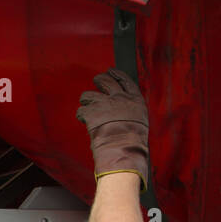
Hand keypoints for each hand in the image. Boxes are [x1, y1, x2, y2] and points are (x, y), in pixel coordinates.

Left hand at [76, 68, 148, 189]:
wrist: (123, 150)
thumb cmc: (133, 143)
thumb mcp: (138, 122)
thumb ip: (128, 111)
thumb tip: (120, 109)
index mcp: (134, 101)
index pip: (125, 81)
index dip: (117, 74)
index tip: (111, 70)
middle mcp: (119, 98)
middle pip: (105, 81)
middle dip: (99, 80)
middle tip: (96, 81)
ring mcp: (104, 104)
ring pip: (89, 95)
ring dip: (87, 101)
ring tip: (88, 108)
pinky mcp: (91, 112)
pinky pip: (82, 110)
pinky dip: (82, 116)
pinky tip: (85, 122)